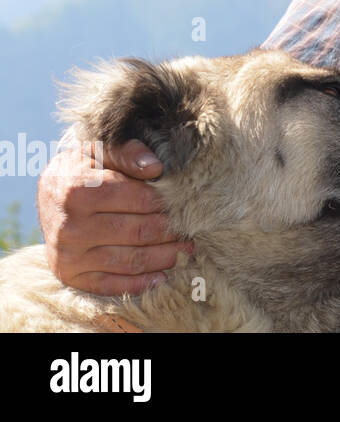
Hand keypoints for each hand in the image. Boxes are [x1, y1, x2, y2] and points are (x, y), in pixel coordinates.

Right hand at [37, 138, 192, 295]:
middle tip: (193, 227)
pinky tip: (162, 276)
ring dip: (165, 257)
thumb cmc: (84, 168)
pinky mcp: (69, 275)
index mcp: (78, 190)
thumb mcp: (100, 150)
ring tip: (186, 249)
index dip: (168, 202)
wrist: (49, 194)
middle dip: (172, 231)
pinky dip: (140, 283)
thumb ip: (128, 153)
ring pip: (131, 260)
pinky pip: (110, 285)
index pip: (141, 200)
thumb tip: (156, 167)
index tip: (187, 202)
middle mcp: (70, 226)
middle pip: (140, 232)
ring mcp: (68, 254)